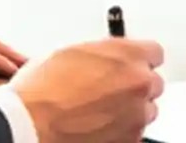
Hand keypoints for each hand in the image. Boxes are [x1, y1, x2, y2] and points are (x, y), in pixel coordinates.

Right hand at [11, 38, 164, 142]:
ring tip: (99, 111)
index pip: (154, 52)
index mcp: (127, 55)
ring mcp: (136, 116)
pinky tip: (96, 126)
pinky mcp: (129, 141)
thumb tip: (104, 58)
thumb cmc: (42, 91)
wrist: (31, 124)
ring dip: (130, 110)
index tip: (131, 63)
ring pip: (145, 111)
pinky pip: (133, 133)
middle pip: (152, 83)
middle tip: (109, 89)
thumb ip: (101, 53)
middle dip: (134, 85)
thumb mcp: (71, 52)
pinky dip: (120, 131)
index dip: (139, 58)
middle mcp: (138, 84)